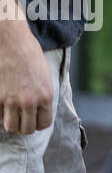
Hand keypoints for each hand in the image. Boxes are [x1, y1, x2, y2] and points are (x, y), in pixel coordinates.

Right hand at [0, 11, 53, 135]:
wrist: (12, 43)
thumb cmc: (31, 55)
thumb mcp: (45, 76)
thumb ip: (43, 95)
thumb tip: (39, 110)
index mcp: (46, 95)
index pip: (44, 123)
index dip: (38, 124)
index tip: (34, 120)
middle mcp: (30, 101)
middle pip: (26, 129)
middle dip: (24, 126)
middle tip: (21, 119)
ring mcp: (11, 100)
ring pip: (10, 126)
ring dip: (11, 123)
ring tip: (11, 115)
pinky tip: (2, 106)